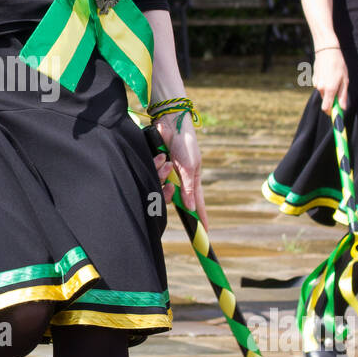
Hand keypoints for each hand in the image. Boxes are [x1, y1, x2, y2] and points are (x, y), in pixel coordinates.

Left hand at [155, 113, 207, 229]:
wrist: (171, 123)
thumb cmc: (185, 143)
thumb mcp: (190, 166)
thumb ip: (189, 187)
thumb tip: (191, 208)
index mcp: (192, 180)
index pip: (197, 204)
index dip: (201, 218)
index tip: (204, 233)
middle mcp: (180, 179)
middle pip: (173, 197)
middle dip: (168, 190)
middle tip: (168, 179)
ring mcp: (168, 174)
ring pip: (160, 187)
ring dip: (161, 174)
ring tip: (164, 159)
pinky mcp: (157, 167)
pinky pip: (153, 176)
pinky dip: (155, 167)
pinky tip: (158, 156)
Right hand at [313, 45, 347, 112]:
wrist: (327, 51)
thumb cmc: (338, 65)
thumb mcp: (345, 81)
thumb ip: (342, 96)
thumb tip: (343, 108)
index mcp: (329, 90)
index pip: (326, 108)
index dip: (331, 113)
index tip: (336, 114)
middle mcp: (321, 88)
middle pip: (325, 101)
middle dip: (332, 100)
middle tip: (339, 91)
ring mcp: (316, 84)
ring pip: (323, 93)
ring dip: (328, 91)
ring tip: (334, 79)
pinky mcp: (314, 79)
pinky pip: (320, 87)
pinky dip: (325, 85)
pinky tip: (328, 75)